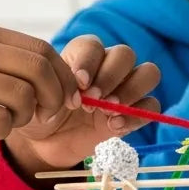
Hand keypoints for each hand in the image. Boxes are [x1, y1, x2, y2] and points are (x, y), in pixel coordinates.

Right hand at [0, 22, 78, 161]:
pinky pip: (1, 122)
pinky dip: (0, 131)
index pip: (41, 48)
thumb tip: (58, 76)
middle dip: (55, 98)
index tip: (70, 98)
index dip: (63, 76)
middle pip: (40, 70)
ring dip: (24, 118)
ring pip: (24, 97)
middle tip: (48, 117)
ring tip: (4, 121)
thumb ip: (3, 61)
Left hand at [5, 35, 160, 173]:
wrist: (44, 143)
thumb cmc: (40, 113)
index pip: (94, 45)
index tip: (78, 83)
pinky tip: (114, 127)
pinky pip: (152, 106)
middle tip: (92, 100)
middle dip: (110, 76)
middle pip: (125, 54)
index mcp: (82, 57)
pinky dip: (137, 115)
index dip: (89, 62)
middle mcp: (107, 67)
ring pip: (148, 73)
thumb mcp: (36, 98)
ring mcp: (124, 89)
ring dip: (130, 90)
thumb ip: (54, 86)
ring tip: (107, 111)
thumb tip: (77, 88)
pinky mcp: (134, 113)